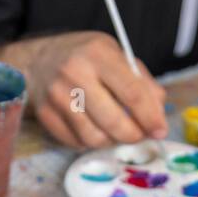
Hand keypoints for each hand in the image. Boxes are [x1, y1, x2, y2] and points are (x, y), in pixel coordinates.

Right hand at [0, 31, 167, 148]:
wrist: (37, 60)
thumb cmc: (84, 57)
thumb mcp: (115, 54)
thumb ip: (141, 80)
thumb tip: (159, 112)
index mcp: (98, 54)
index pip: (132, 92)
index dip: (150, 117)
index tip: (160, 130)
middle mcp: (75, 74)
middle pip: (113, 121)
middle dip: (133, 135)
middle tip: (141, 136)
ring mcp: (57, 97)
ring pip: (94, 137)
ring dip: (112, 141)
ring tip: (117, 132)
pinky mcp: (46, 116)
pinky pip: (76, 142)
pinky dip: (91, 142)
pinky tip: (95, 129)